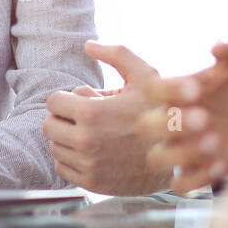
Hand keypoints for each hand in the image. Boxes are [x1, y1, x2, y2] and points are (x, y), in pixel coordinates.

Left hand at [42, 41, 173, 195]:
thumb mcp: (146, 76)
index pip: (53, 102)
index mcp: (92, 113)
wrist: (179, 155)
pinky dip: (72, 158)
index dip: (67, 98)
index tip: (83, 101)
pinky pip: (62, 168)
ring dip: (67, 138)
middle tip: (84, 117)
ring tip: (92, 134)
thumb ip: (116, 55)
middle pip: (49, 125)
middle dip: (63, 118)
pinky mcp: (92, 183)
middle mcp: (86, 141)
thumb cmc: (161, 112)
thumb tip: (88, 45)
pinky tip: (93, 151)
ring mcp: (88, 164)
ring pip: (55, 147)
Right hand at [135, 39, 227, 192]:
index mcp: (174, 92)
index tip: (197, 89)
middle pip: (144, 127)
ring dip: (182, 153)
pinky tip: (223, 162)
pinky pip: (180, 184)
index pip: (152, 90)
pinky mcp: (195, 171)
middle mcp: (170, 120)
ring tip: (215, 143)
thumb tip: (217, 46)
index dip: (169, 91)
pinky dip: (199, 177)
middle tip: (206, 118)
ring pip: (156, 158)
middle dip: (172, 125)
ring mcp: (180, 148)